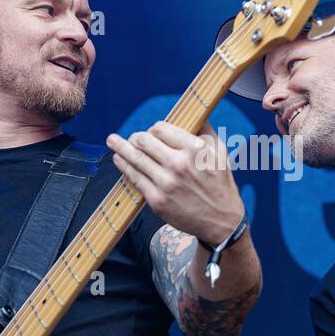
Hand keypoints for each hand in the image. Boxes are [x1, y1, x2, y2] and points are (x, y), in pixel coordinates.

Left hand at [106, 121, 243, 243]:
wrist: (222, 221)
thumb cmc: (221, 184)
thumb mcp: (220, 153)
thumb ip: (205, 131)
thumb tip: (193, 114)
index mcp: (195, 149)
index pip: (161, 129)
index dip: (153, 129)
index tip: (152, 132)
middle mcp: (179, 164)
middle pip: (144, 140)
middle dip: (135, 137)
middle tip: (132, 138)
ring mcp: (166, 183)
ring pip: (135, 158)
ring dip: (121, 147)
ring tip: (112, 141)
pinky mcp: (157, 200)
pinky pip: (134, 178)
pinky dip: (124, 166)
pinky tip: (119, 160)